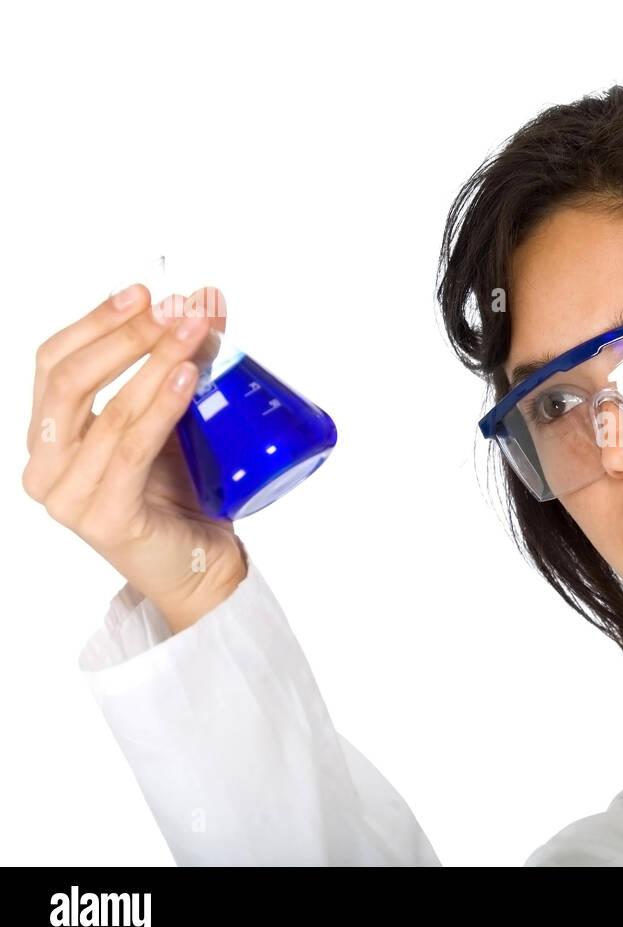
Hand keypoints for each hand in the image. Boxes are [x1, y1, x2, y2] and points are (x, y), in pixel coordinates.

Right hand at [23, 284, 247, 632]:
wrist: (201, 568)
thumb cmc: (182, 494)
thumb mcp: (172, 421)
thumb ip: (178, 366)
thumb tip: (208, 302)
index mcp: (48, 437)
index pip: (54, 362)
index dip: (97, 321)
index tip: (146, 292)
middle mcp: (45, 466)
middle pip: (70, 378)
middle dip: (127, 335)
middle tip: (178, 309)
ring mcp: (68, 496)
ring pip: (107, 410)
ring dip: (154, 362)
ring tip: (195, 331)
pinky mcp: (104, 519)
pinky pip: (131, 449)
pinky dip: (160, 406)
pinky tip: (185, 377)